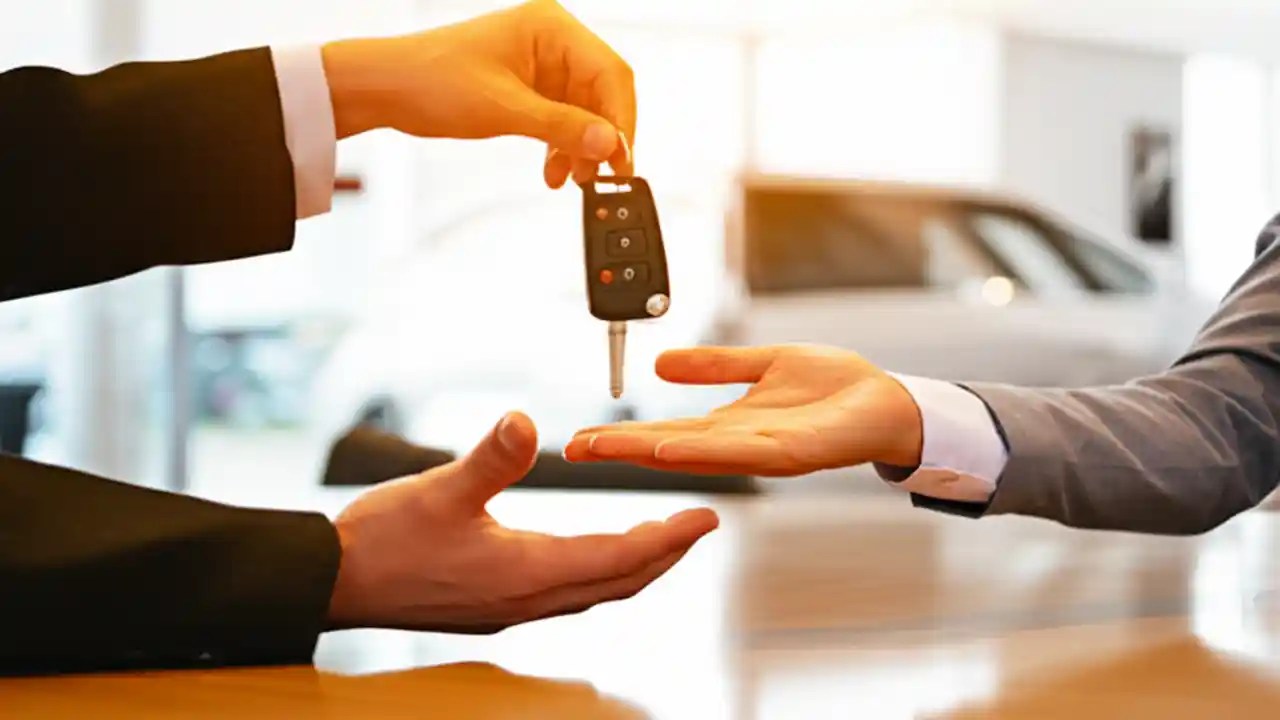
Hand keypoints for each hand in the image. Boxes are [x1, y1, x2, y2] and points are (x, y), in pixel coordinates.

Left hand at [321, 0, 634, 187]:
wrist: (385, 88)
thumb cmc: (431, 81)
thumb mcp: (504, 109)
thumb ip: (563, 127)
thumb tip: (611, 144)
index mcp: (551, 27)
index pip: (610, 73)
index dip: (621, 120)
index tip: (622, 159)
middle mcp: (551, 40)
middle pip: (601, 93)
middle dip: (601, 138)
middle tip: (602, 176)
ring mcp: (540, 63)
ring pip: (583, 111)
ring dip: (580, 147)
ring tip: (573, 179)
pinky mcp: (527, 85)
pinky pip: (560, 117)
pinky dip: (560, 145)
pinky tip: (554, 170)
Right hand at [327, 411, 717, 633]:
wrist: (336, 583)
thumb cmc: (383, 542)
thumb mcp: (439, 489)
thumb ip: (489, 458)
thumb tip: (524, 421)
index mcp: (525, 573)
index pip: (619, 557)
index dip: (668, 538)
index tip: (705, 518)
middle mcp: (527, 600)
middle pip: (617, 583)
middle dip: (662, 555)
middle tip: (694, 528)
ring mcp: (511, 608)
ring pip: (593, 591)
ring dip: (631, 566)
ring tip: (657, 539)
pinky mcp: (493, 606)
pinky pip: (565, 593)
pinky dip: (595, 572)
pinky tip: (588, 555)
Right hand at [563, 345, 924, 475]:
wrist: (890, 402)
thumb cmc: (835, 388)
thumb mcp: (764, 364)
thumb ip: (716, 366)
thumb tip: (663, 365)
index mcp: (730, 426)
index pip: (663, 432)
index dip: (622, 435)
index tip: (582, 437)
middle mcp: (741, 444)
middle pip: (670, 448)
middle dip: (622, 449)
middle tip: (576, 449)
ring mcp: (766, 451)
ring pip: (699, 454)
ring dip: (653, 452)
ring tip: (614, 449)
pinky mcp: (795, 451)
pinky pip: (743, 452)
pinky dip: (704, 451)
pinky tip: (673, 449)